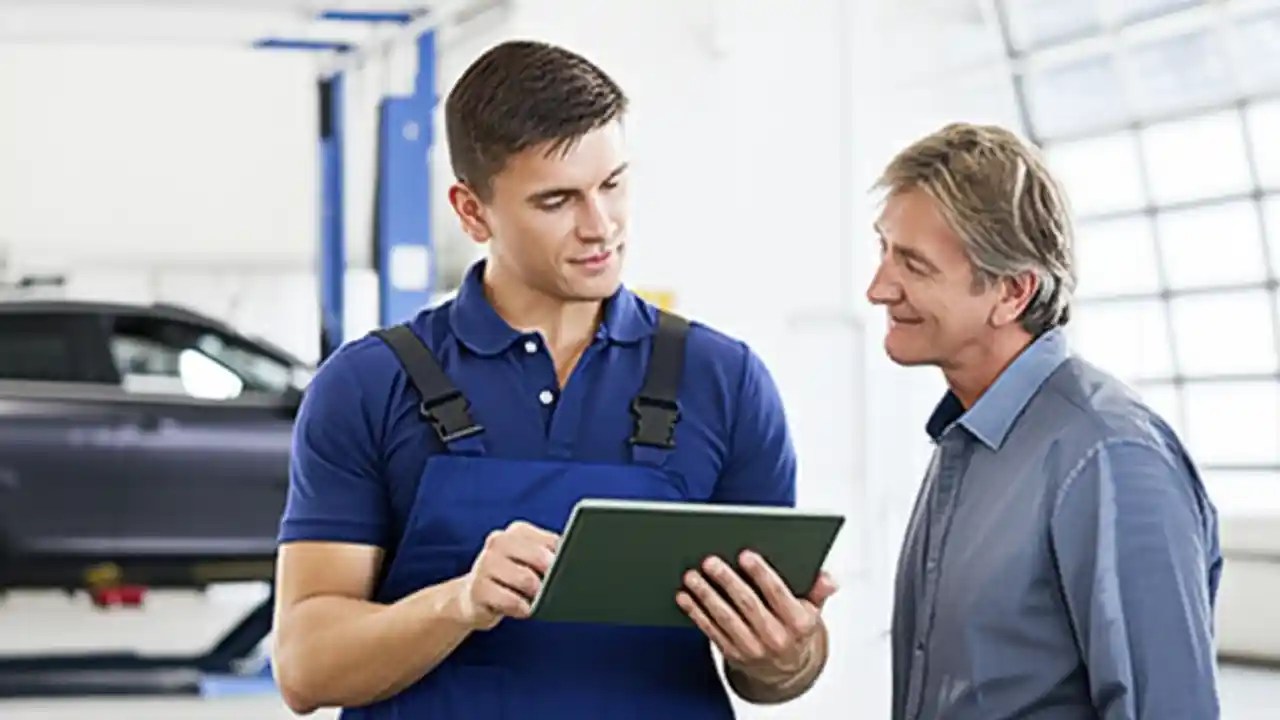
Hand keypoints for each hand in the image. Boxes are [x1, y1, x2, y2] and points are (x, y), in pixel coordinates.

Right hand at [457, 520, 558, 630]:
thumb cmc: (512, 577)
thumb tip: (577, 564)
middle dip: (552, 576)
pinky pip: (510, 601)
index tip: (568, 570)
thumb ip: (549, 557)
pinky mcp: (478, 589)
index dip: (565, 559)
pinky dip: (523, 608)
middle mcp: (499, 541)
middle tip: (555, 588)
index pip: (551, 541)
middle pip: (539, 557)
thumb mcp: (529, 561)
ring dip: (538, 594)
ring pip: (526, 580)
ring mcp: (485, 564)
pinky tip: (524, 609)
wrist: (474, 596)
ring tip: (537, 600)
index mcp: (517, 531)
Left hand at [676, 550, 837, 683]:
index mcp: (799, 623)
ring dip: (706, 596)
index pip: (778, 594)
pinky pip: (711, 631)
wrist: (787, 670)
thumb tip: (828, 576)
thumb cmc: (796, 629)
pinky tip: (685, 596)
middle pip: (748, 605)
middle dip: (727, 581)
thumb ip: (819, 590)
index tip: (745, 554)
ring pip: (726, 618)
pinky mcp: (733, 654)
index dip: (762, 574)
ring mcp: (753, 649)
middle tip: (710, 561)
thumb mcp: (814, 610)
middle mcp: (776, 638)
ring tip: (692, 576)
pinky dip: (696, 612)